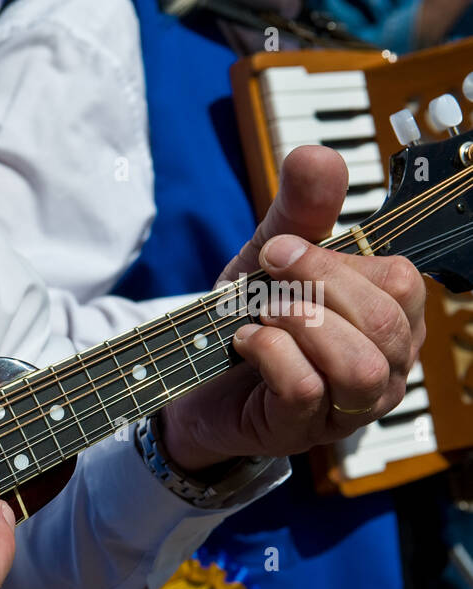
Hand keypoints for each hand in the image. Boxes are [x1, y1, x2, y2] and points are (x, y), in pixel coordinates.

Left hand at [160, 145, 426, 471]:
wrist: (191, 383)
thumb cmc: (247, 320)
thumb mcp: (270, 258)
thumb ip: (300, 210)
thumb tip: (316, 155)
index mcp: (390, 318)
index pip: (401, 281)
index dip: (331, 259)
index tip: (276, 250)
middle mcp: (386, 365)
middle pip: (384, 320)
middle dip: (314, 286)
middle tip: (264, 280)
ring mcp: (349, 406)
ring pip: (359, 364)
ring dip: (298, 326)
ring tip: (260, 316)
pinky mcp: (305, 431)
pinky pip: (308, 389)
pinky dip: (269, 354)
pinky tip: (243, 343)